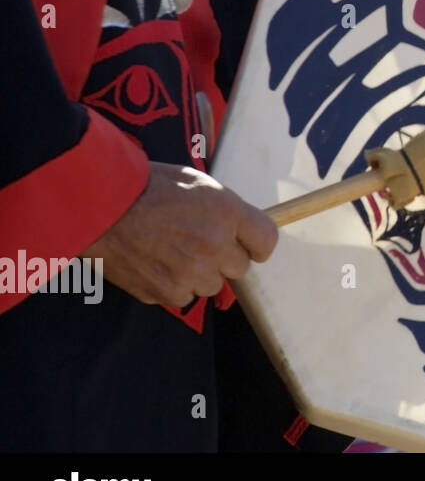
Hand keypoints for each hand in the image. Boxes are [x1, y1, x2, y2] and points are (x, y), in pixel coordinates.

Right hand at [82, 162, 276, 307]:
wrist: (100, 206)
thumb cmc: (147, 187)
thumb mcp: (198, 183)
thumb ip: (225, 210)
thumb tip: (242, 229)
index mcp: (228, 212)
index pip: (267, 241)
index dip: (256, 245)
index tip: (248, 245)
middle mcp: (215, 244)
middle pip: (240, 268)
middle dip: (223, 258)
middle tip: (196, 243)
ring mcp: (191, 272)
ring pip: (211, 285)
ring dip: (197, 274)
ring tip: (171, 251)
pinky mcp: (166, 292)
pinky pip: (183, 297)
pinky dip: (172, 286)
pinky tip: (155, 263)